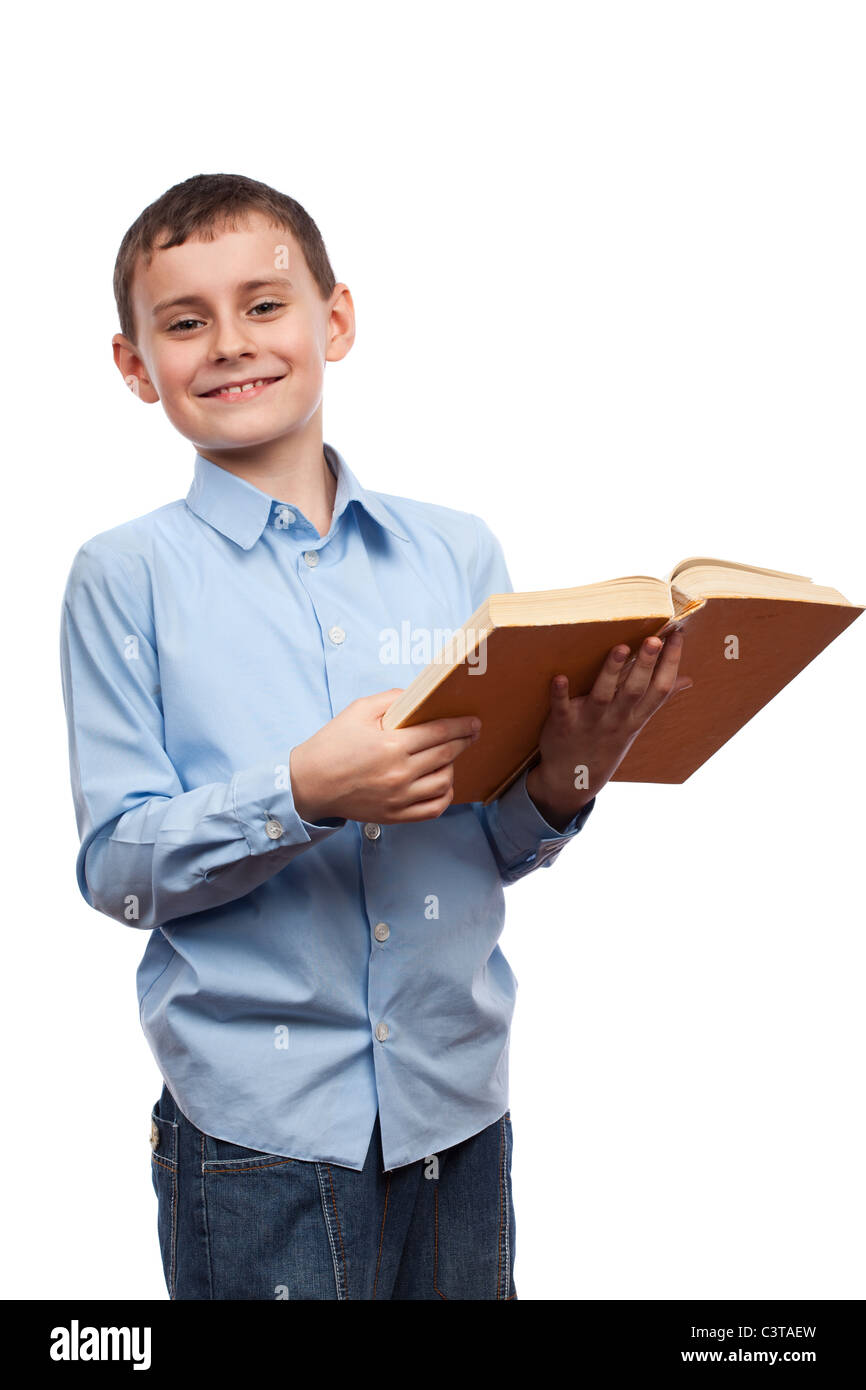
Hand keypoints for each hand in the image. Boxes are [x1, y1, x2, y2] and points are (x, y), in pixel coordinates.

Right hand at [289, 688, 481, 824]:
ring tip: (450, 757)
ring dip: (453, 767)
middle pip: (446, 754)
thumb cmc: (333, 744)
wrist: (310, 784)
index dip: (462, 725)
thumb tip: (421, 697)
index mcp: (391, 745)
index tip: (474, 722)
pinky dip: (445, 796)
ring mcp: (399, 798)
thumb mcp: (358, 710)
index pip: (439, 732)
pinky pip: (433, 809)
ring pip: (444, 782)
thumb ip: (392, 699)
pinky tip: (443, 783)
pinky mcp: (395, 815)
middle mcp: (399, 773)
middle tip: (472, 734)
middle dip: (465, 741)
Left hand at [525, 632, 693, 828]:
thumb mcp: (637, 724)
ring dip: (610, 672)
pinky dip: (560, 694)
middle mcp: (616, 719)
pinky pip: (562, 709)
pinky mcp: (562, 725)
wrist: (573, 780)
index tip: (677, 636)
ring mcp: (590, 722)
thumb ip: (658, 699)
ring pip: (602, 696)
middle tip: (655, 639)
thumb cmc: (607, 742)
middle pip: (635, 690)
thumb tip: (687, 680)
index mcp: (636, 717)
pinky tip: (559, 677)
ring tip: (620, 648)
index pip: (660, 689)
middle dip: (645, 665)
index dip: (671, 663)